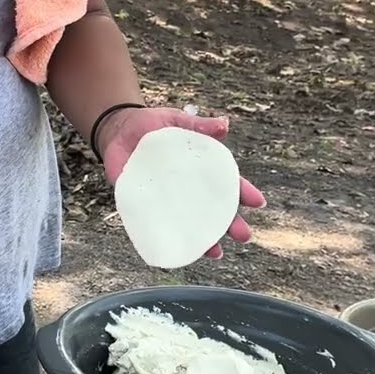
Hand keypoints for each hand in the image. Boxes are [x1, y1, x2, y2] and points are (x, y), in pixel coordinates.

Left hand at [97, 106, 266, 259]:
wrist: (117, 129)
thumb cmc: (152, 125)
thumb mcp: (177, 121)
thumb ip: (198, 125)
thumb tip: (225, 124)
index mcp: (200, 168)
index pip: (227, 182)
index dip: (243, 192)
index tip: (257, 202)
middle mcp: (187, 187)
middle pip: (213, 209)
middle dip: (230, 224)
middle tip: (244, 236)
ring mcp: (166, 197)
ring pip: (188, 222)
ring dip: (202, 239)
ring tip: (215, 252)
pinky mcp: (143, 202)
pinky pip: (155, 222)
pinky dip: (163, 234)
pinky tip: (172, 247)